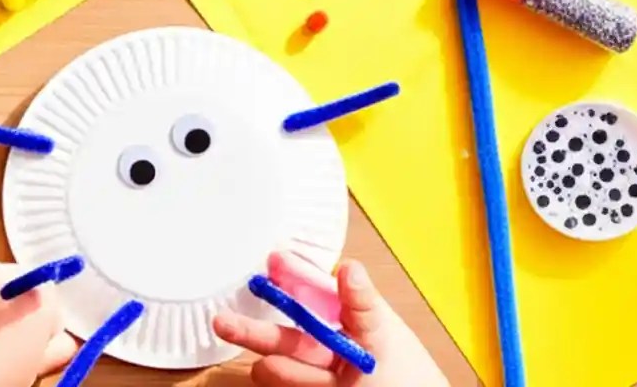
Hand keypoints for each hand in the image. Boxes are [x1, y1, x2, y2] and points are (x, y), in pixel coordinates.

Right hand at [213, 254, 449, 386]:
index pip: (315, 295)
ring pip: (287, 367)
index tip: (271, 261)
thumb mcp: (386, 339)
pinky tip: (267, 374)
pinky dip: (278, 380)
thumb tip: (348, 266)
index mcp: (354, 323)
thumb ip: (363, 306)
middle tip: (223, 320)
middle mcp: (335, 350)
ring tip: (262, 369)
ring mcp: (324, 377)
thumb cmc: (413, 381)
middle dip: (257, 328)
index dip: (292, 279)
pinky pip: (289, 386)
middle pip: (290, 335)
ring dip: (272, 367)